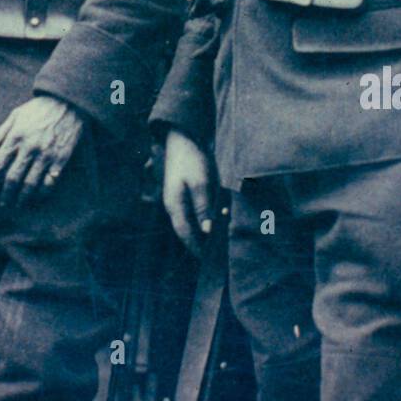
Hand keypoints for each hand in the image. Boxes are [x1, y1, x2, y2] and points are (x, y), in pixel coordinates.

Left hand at [0, 94, 82, 210]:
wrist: (69, 102)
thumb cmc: (40, 107)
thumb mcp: (17, 114)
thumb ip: (1, 132)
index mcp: (16, 136)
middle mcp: (29, 148)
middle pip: (13, 178)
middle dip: (6, 194)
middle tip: (3, 203)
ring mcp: (46, 155)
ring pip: (30, 184)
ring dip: (22, 197)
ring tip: (18, 204)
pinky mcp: (60, 159)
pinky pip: (50, 182)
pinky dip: (42, 193)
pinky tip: (38, 197)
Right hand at [162, 129, 213, 254]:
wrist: (184, 139)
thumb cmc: (192, 159)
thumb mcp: (201, 183)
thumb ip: (203, 208)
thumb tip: (207, 231)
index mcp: (175, 206)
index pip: (185, 234)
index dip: (197, 248)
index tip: (211, 261)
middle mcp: (175, 207)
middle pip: (189, 232)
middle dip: (204, 243)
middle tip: (220, 254)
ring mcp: (180, 201)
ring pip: (194, 222)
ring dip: (208, 230)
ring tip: (224, 237)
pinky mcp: (187, 195)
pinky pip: (197, 212)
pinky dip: (209, 217)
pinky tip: (223, 215)